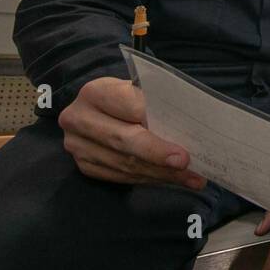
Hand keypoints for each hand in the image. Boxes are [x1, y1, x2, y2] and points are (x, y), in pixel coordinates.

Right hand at [59, 77, 205, 188]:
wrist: (98, 110)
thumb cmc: (127, 97)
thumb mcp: (137, 90)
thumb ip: (154, 105)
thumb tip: (186, 128)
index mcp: (94, 93)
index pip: (129, 108)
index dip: (153, 124)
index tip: (177, 143)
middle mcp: (78, 119)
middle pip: (123, 141)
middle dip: (158, 155)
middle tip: (186, 164)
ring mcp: (78, 146)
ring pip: (125, 164)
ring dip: (161, 173)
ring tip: (191, 177)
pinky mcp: (85, 165)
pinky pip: (122, 177)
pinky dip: (150, 179)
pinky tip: (172, 179)